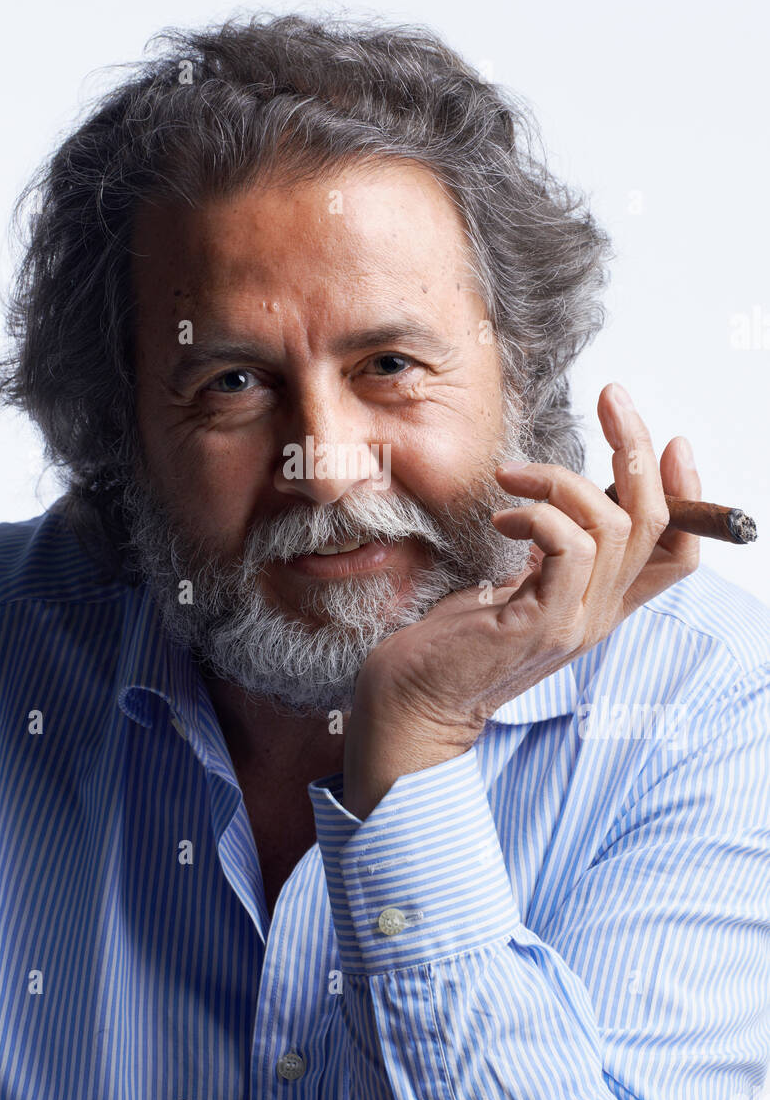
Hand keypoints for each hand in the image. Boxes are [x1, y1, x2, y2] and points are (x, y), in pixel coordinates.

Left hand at [342, 383, 700, 819]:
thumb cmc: (451, 642)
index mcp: (600, 603)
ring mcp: (576, 621)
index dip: (687, 494)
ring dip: (562, 480)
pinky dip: (539, 514)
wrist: (411, 703)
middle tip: (611, 397)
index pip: (677, 551)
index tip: (670, 442)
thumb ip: (549, 556)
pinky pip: (571, 547)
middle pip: (656, 521)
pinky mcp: (543, 623)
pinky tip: (503, 516)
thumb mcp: (514, 589)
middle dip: (637, 447)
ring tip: (513, 478)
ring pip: (614, 525)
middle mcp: (600, 613)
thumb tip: (558, 500)